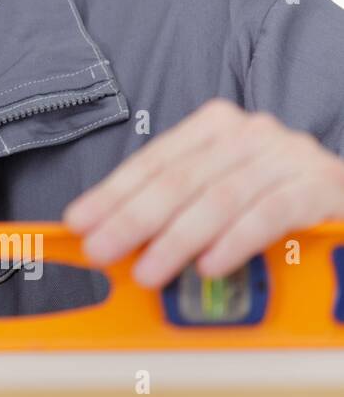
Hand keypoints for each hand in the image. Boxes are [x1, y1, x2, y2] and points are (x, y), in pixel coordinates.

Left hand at [63, 98, 343, 287]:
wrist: (342, 194)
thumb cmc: (273, 193)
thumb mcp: (219, 187)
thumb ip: (172, 203)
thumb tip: (109, 231)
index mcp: (216, 126)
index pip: (153, 160)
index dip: (112, 192)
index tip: (79, 221)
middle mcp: (250, 134)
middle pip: (179, 179)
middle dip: (132, 219)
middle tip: (100, 250)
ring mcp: (286, 157)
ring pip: (218, 199)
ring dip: (176, 240)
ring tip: (147, 270)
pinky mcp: (319, 186)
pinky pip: (268, 214)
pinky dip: (234, 242)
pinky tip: (208, 266)